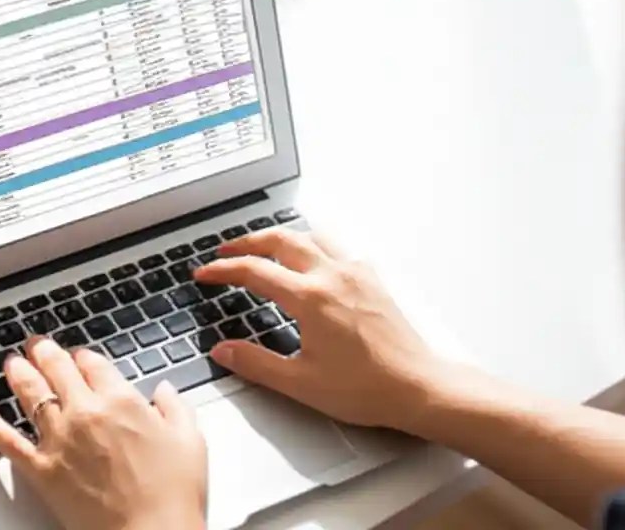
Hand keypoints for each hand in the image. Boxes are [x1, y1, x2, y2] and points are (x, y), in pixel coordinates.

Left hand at [0, 337, 206, 529]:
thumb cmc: (172, 494)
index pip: (94, 364)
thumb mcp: (190, 441)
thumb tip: (163, 392)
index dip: (85, 357)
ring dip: (19, 374)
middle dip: (45, 352)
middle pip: (57, 369)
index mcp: (121, 400)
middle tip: (37, 345)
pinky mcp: (42, 470)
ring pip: (31, 394)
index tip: (81, 356)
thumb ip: (175, 408)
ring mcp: (59, 440)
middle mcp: (85, 413)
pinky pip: (8, 442)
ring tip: (12, 363)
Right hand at [194, 227, 447, 432]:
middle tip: (226, 250)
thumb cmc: (367, 388)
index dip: (223, 269)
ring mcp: (357, 273)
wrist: (418, 387)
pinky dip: (315, 244)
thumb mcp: (300, 383)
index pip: (254, 271)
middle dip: (248, 241)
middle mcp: (334, 276)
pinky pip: (338, 247)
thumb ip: (256, 363)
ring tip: (265, 245)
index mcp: (311, 299)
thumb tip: (224, 350)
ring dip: (283, 236)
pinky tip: (313, 260)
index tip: (206, 273)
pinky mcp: (373, 280)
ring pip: (312, 235)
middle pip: (282, 239)